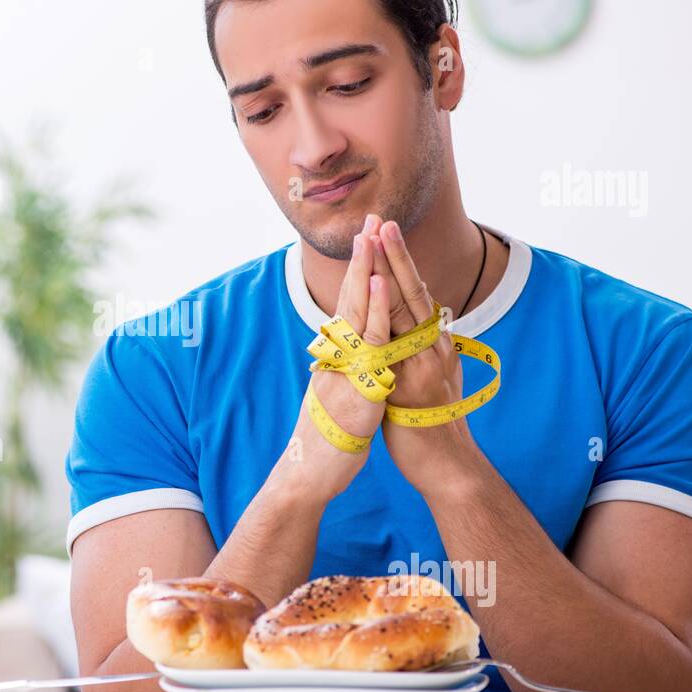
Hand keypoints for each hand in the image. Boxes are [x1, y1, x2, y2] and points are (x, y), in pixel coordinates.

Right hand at [283, 216, 392, 499]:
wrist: (310, 473)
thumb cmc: (328, 439)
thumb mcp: (342, 395)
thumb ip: (348, 370)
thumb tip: (353, 356)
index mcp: (340, 356)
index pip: (352, 304)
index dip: (361, 271)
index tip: (369, 237)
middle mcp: (339, 354)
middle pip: (351, 297)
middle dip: (362, 257)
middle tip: (369, 218)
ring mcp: (345, 366)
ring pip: (357, 311)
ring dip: (365, 271)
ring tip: (372, 235)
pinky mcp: (355, 383)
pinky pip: (369, 342)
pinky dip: (375, 311)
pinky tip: (381, 285)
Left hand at [366, 218, 485, 499]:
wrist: (446, 465)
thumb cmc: (430, 424)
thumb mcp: (428, 378)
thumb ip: (421, 352)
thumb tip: (423, 329)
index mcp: (432, 344)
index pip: (414, 295)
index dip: (399, 265)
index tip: (385, 232)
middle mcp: (432, 346)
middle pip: (412, 291)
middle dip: (395, 255)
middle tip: (382, 220)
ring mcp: (423, 361)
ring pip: (407, 307)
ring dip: (393, 270)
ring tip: (381, 238)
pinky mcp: (411, 381)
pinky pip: (396, 340)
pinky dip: (388, 313)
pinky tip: (379, 291)